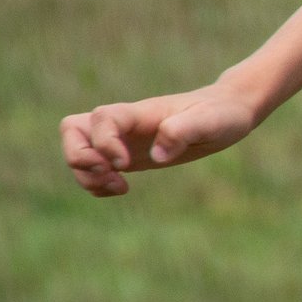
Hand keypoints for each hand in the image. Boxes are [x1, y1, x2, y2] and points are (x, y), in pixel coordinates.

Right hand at [60, 81, 264, 197]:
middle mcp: (125, 123)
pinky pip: (92, 167)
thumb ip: (183, 131)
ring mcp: (123, 138)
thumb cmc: (221, 113)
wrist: (229, 111)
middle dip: (79, 158)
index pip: (101, 118)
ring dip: (86, 175)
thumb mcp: (211, 121)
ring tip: (120, 187)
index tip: (125, 163)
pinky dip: (96, 183)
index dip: (103, 142)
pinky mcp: (127, 154)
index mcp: (141, 113)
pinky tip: (121, 189)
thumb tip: (157, 155)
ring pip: (77, 149)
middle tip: (111, 174)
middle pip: (72, 130)